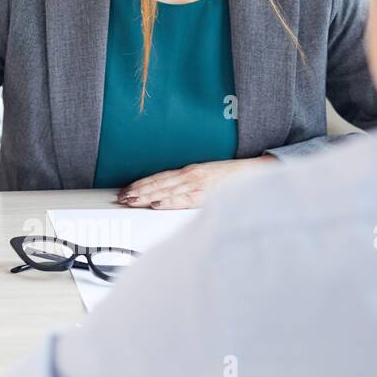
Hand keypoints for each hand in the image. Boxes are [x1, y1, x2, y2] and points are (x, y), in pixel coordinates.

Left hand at [117, 156, 275, 208]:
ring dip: (146, 196)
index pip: (158, 178)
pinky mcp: (207, 194)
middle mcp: (190, 176)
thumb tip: (166, 195)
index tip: (126, 190)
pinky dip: (169, 201)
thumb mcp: (205, 178)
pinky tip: (156, 204)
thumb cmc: (230, 178)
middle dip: (138, 191)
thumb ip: (187, 186)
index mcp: (189, 172)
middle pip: (158, 184)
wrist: (255, 174)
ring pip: (166, 191)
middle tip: (121, 197)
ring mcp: (198, 185)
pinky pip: (184, 199)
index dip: (141, 184)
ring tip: (131, 201)